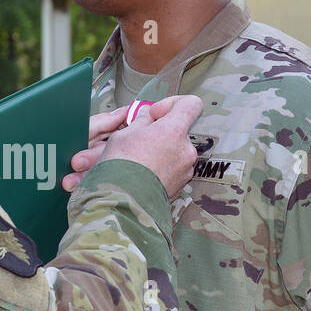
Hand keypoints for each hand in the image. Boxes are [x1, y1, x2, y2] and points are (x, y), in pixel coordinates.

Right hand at [67, 96, 201, 198]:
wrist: (121, 206)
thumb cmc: (120, 168)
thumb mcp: (123, 135)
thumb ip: (140, 121)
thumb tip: (147, 116)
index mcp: (174, 131)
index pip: (191, 104)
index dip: (172, 104)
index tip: (155, 114)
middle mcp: (186, 150)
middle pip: (180, 131)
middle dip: (161, 133)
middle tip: (138, 140)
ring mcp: (185, 171)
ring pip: (175, 152)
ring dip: (160, 152)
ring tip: (137, 161)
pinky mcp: (180, 187)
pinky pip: (172, 170)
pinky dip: (160, 169)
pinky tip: (142, 175)